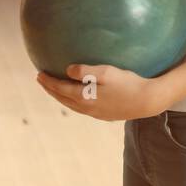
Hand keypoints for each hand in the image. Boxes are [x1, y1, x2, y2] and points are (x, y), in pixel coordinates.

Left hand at [37, 64, 166, 121]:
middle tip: (41, 80)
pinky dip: (73, 101)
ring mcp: (95, 113)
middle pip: (63, 98)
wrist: (146, 101)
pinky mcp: (104, 115)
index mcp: (84, 97)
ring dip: (61, 96)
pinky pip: (81, 108)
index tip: (39, 74)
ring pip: (71, 105)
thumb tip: (68, 69)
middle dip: (50, 89)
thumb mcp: (107, 72)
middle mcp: (86, 108)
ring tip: (55, 89)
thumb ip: (86, 71)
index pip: (60, 88)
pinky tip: (77, 97)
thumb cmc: (128, 83)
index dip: (48, 81)